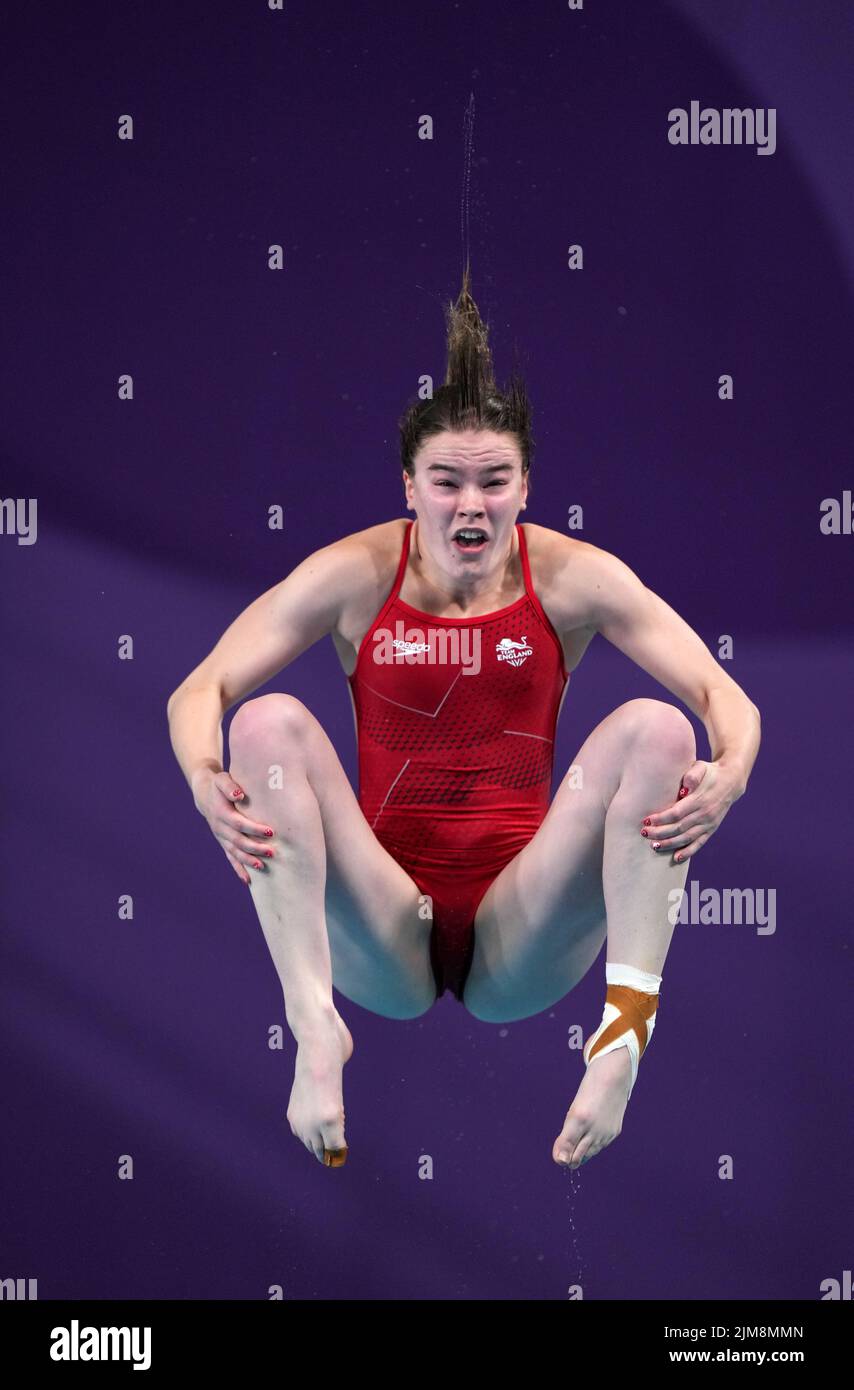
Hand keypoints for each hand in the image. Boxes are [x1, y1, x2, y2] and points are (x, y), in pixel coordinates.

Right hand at [192, 768, 275, 884]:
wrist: (205, 793)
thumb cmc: (219, 785)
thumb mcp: (222, 779)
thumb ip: (230, 786)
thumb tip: (240, 794)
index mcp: (221, 813)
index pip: (239, 823)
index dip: (254, 829)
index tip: (271, 831)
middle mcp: (220, 828)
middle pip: (238, 841)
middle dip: (255, 848)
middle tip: (272, 851)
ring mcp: (221, 837)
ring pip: (234, 852)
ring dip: (248, 860)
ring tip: (262, 866)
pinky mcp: (223, 843)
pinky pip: (230, 858)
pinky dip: (239, 869)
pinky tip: (248, 880)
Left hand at [640, 758, 744, 862]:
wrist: (731, 782)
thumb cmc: (710, 773)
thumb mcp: (701, 767)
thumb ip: (692, 775)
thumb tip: (685, 786)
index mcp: (699, 800)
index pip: (676, 813)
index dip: (661, 819)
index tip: (646, 821)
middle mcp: (704, 814)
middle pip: (679, 828)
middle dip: (660, 833)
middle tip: (644, 834)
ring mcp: (708, 824)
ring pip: (687, 838)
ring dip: (670, 844)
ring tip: (654, 846)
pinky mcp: (711, 829)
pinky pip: (699, 843)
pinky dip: (688, 851)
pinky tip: (676, 858)